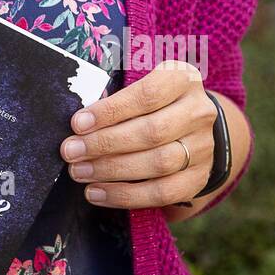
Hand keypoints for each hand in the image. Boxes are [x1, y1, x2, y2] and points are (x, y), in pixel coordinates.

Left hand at [59, 61, 216, 208]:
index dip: (110, 111)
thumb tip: (81, 124)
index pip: (146, 95)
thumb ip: (116, 99)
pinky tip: (98, 193)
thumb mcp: (140, 84)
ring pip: (158, 164)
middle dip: (105, 143)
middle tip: (71, 151)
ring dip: (112, 170)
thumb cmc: (152, 101)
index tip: (77, 123)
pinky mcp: (199, 178)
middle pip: (151, 132)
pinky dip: (126, 195)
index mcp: (182, 79)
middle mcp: (199, 112)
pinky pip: (163, 193)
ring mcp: (203, 147)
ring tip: (80, 172)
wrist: (192, 124)